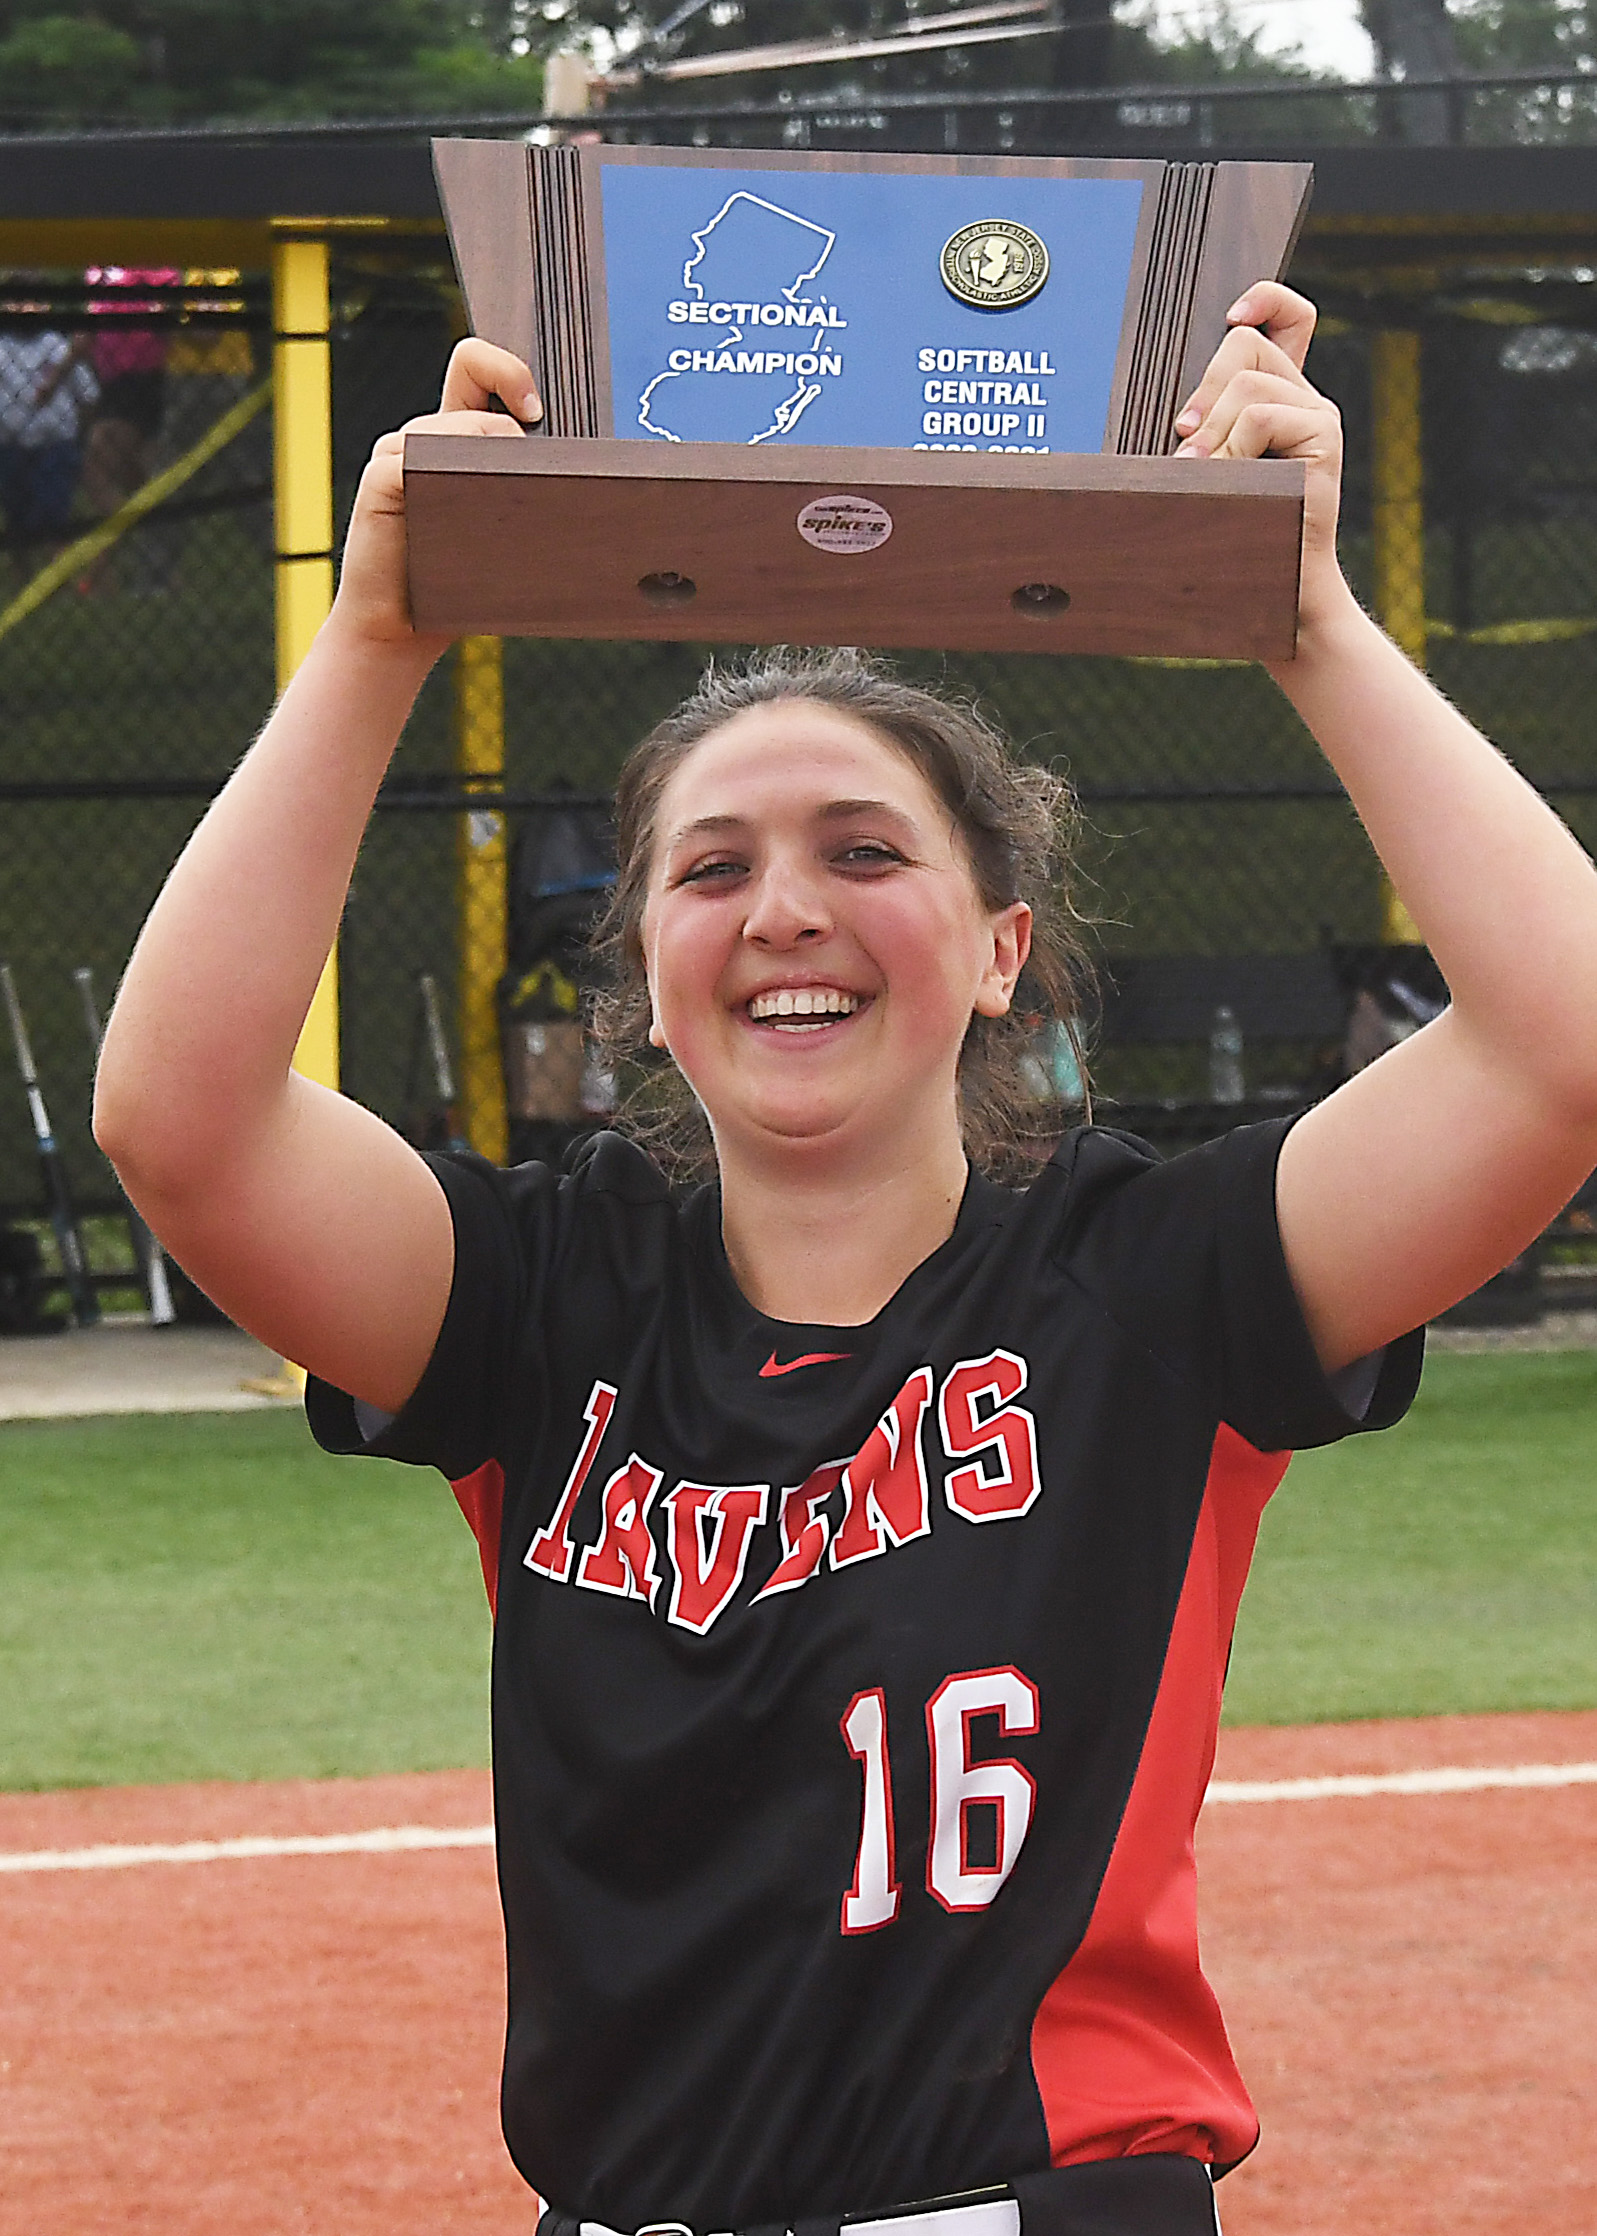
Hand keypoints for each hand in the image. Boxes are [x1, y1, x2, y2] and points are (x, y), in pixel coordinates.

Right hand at [331, 338, 541, 656]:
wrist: (402, 633)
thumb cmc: (457, 589)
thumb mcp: (506, 535)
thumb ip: (532, 499)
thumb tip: (597, 486)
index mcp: (456, 439)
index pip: (478, 368)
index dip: (511, 368)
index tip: (539, 409)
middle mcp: (426, 436)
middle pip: (469, 364)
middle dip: (514, 381)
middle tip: (537, 426)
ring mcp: (399, 454)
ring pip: (455, 422)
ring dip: (491, 450)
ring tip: (504, 498)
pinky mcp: (382, 481)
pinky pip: (416, 453)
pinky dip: (451, 469)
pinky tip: (466, 507)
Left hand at [1172, 282, 1349, 635]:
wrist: (1276, 587)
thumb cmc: (1232, 533)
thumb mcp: (1208, 472)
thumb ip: (1202, 432)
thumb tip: (1176, 416)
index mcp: (1278, 398)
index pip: (1289, 318)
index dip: (1265, 300)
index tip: (1232, 317)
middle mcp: (1303, 397)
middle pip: (1246, 345)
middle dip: (1204, 389)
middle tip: (1187, 441)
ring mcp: (1318, 414)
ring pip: (1249, 384)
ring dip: (1215, 432)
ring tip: (1209, 474)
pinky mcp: (1325, 436)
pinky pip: (1261, 416)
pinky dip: (1236, 450)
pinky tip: (1237, 482)